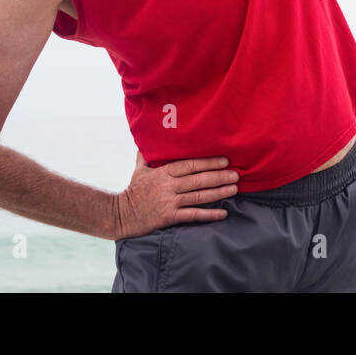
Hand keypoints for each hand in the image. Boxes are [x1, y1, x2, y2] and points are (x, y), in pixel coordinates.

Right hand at [111, 151, 239, 238]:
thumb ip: (148, 154)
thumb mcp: (139, 169)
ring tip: (234, 188)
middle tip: (236, 173)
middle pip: (198, 179)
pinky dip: (209, 214)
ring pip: (198, 196)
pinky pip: (192, 215)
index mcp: (163, 172)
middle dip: (219, 176)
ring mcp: (169, 202)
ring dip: (218, 192)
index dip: (208, 162)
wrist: (119, 215)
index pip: (190, 165)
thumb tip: (150, 137)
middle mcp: (168, 186)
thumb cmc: (133, 190)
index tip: (224, 160)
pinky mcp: (168, 217)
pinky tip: (223, 213)